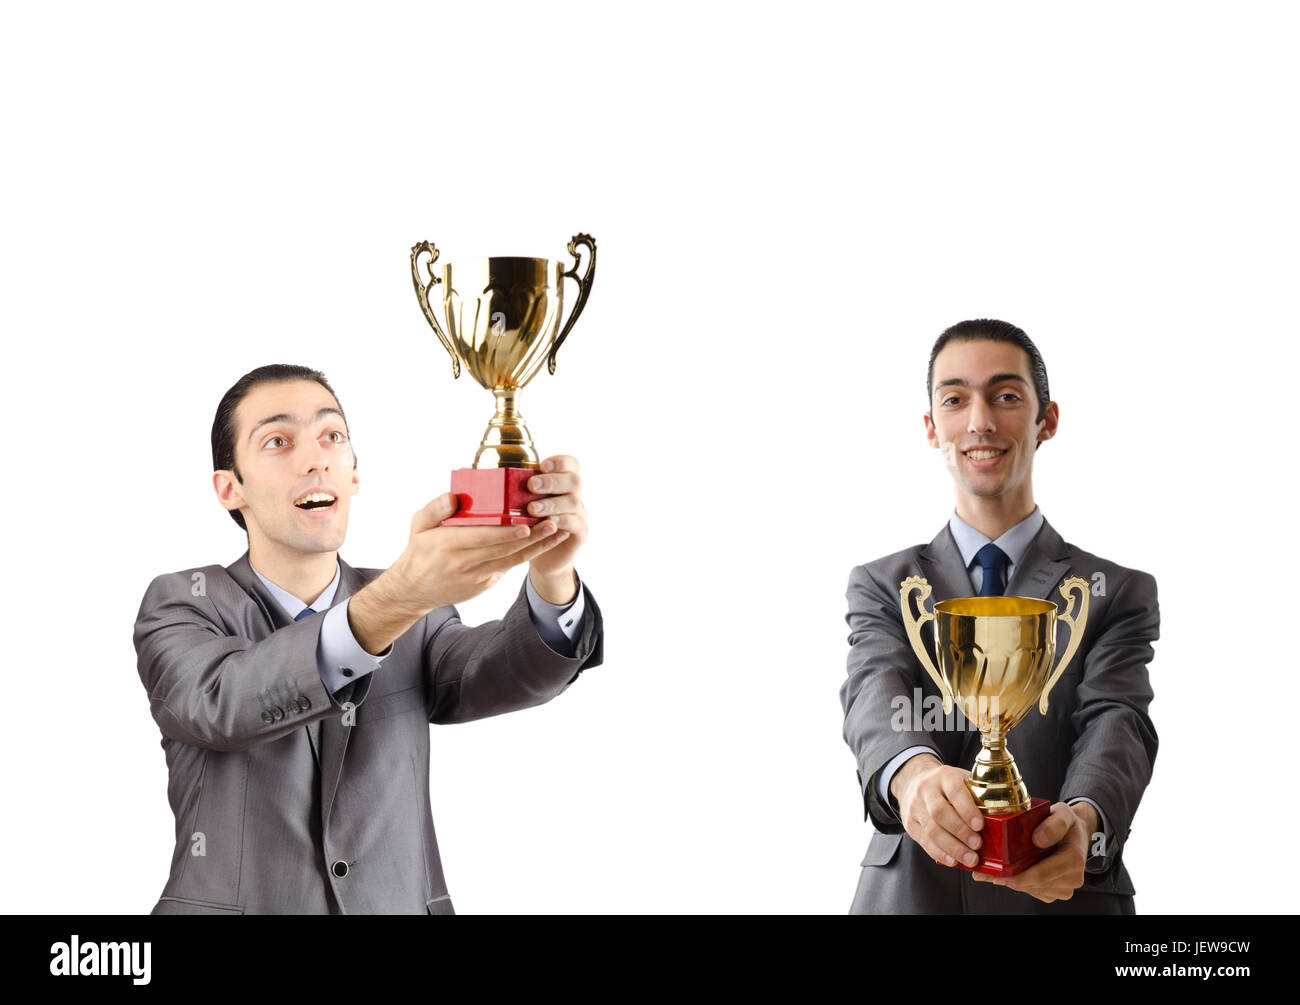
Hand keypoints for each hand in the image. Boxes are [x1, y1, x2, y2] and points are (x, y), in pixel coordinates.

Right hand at [393, 492, 566, 610]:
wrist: (414, 590)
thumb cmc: (420, 551)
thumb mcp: (419, 526)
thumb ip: (434, 509)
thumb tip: (452, 496)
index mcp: (448, 543)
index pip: (483, 537)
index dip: (507, 532)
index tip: (527, 523)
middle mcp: (464, 562)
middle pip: (504, 549)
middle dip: (532, 537)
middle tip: (553, 522)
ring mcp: (476, 576)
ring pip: (512, 560)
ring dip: (537, 547)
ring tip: (557, 533)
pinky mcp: (484, 584)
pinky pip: (508, 567)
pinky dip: (526, 556)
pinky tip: (542, 544)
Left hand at [523, 454, 587, 602]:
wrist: (545, 556)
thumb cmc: (529, 524)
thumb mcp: (522, 504)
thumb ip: (513, 490)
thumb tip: (482, 475)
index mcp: (561, 483)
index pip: (569, 464)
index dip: (559, 462)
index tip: (542, 465)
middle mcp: (573, 495)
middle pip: (573, 480)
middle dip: (552, 481)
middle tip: (531, 485)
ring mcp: (579, 514)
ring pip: (573, 502)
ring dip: (552, 503)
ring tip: (533, 509)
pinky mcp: (580, 533)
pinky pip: (576, 523)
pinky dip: (563, 521)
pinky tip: (549, 523)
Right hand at [892, 754, 985, 868]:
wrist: (913, 780)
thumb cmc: (947, 784)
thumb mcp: (962, 780)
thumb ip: (977, 794)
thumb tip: (1004, 818)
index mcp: (944, 776)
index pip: (955, 791)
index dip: (967, 809)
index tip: (980, 825)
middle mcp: (925, 789)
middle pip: (940, 812)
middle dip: (960, 832)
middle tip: (978, 845)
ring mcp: (915, 806)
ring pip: (931, 829)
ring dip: (952, 847)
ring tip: (970, 859)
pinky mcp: (909, 823)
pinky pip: (924, 841)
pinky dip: (939, 853)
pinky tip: (953, 861)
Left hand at [971, 801, 1090, 902]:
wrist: (1076, 834)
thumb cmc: (1068, 823)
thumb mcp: (1063, 813)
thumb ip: (1055, 824)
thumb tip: (1038, 839)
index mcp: (1074, 860)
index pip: (1041, 874)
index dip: (1016, 876)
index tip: (996, 872)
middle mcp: (1072, 878)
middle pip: (1033, 884)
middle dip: (1008, 879)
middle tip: (983, 872)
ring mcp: (1065, 887)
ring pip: (1031, 889)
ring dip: (1011, 882)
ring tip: (991, 871)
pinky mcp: (1056, 891)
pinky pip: (1034, 890)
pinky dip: (1018, 882)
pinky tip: (1007, 873)